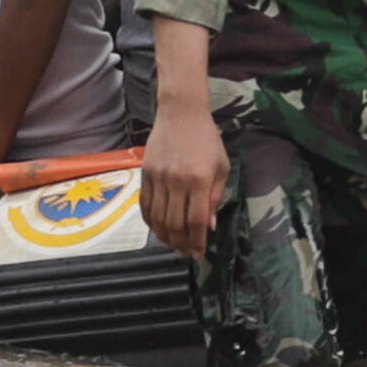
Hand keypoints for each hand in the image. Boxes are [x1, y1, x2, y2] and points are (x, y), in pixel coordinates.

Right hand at [139, 109, 230, 259]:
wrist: (181, 114)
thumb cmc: (206, 139)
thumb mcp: (221, 167)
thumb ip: (215, 197)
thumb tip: (209, 225)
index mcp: (199, 179)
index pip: (196, 220)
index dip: (197, 240)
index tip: (199, 252)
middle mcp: (176, 180)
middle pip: (175, 223)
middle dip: (181, 243)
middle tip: (186, 253)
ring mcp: (158, 177)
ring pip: (158, 217)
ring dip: (165, 236)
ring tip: (172, 245)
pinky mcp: (145, 173)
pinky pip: (145, 204)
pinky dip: (150, 221)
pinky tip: (157, 228)